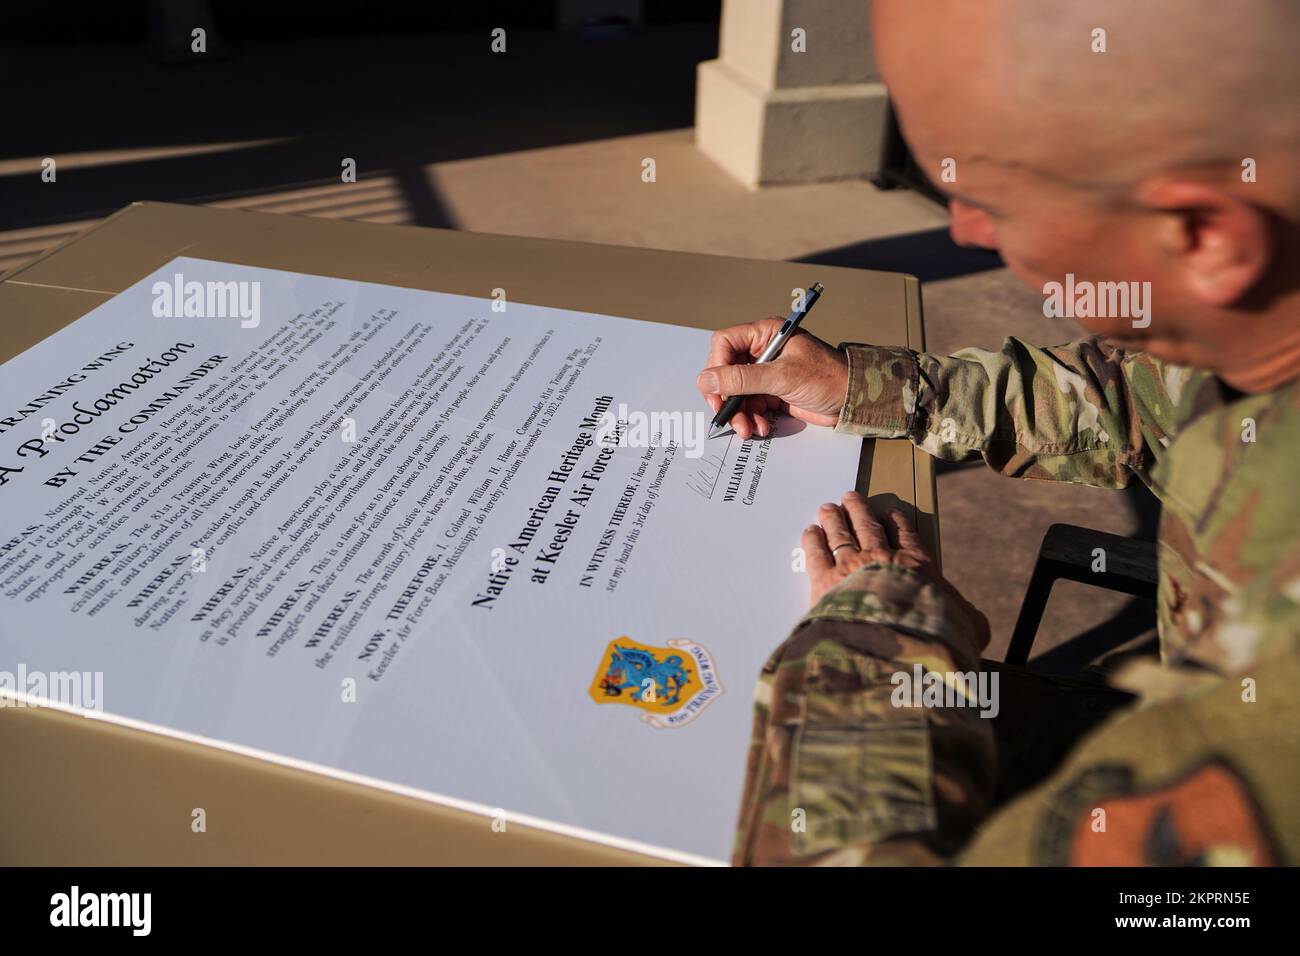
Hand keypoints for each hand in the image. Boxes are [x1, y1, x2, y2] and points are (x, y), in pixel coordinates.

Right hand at [696, 319, 847, 440]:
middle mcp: (762, 351)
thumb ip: (742, 379)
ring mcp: (767, 373)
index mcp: (765, 334)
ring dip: (739, 414)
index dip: (716, 368)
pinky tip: (761, 427)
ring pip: (737, 393)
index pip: (724, 344)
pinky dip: (752, 418)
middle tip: (727, 417)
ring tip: (748, 429)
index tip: (717, 391)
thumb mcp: (782, 377)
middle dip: (726, 397)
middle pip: (726, 372)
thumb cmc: (827, 378)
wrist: (853, 400)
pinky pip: (750, 406)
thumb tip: (706, 380)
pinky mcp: (772, 393)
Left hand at [801, 492, 988, 647]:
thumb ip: (968, 620)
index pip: (906, 536)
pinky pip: (817, 554)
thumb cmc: (935, 637)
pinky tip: (810, 533)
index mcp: (917, 565)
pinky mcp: (825, 581)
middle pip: (868, 527)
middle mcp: (883, 559)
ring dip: (834, 519)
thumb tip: (974, 623)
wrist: (897, 646)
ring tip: (828, 508)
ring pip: (840, 534)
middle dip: (859, 510)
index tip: (889, 512)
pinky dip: (812, 541)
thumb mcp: (967, 629)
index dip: (896, 522)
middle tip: (850, 497)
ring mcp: (852, 567)